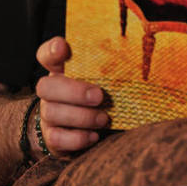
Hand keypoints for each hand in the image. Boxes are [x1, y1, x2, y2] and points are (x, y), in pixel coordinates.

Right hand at [32, 36, 110, 156]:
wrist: (87, 132)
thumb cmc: (100, 100)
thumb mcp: (104, 82)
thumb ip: (111, 71)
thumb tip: (141, 61)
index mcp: (62, 72)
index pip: (47, 55)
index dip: (52, 50)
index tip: (63, 48)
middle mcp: (50, 92)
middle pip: (45, 86)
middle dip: (73, 91)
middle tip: (99, 96)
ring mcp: (48, 115)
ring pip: (51, 112)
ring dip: (81, 116)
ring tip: (103, 119)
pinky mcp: (52, 137)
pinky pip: (56, 138)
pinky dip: (77, 137)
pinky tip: (94, 136)